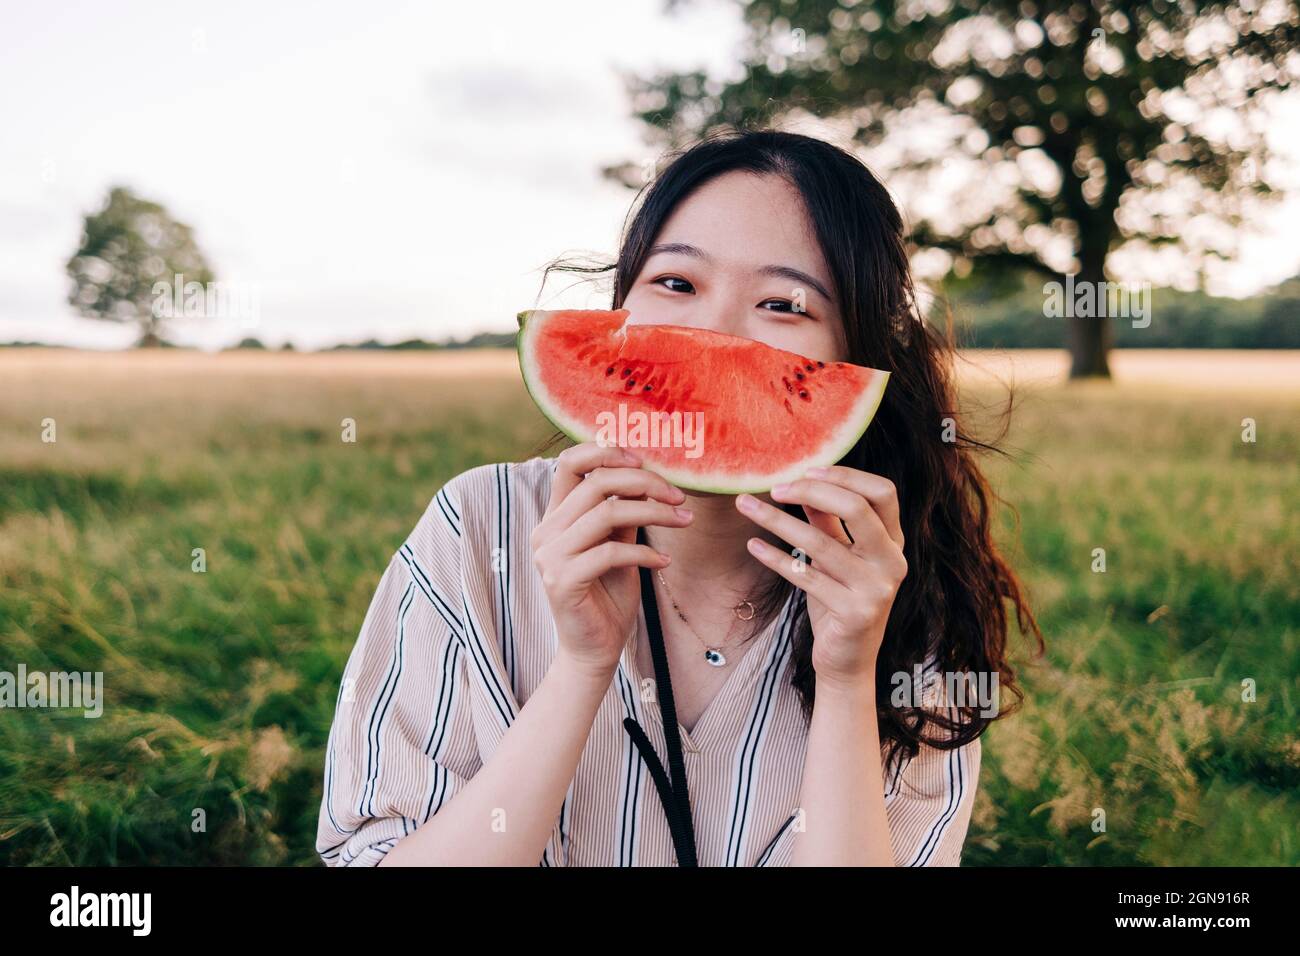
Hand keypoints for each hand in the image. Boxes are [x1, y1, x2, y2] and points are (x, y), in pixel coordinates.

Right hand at [531, 442, 691, 675]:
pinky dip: (645, 553)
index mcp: (555, 517)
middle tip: (679, 498)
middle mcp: (546, 531)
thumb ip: (623, 511)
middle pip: (597, 483)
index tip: (646, 462)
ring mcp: (549, 556)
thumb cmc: (608, 594)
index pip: (569, 463)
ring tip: (682, 522)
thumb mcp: (619, 544)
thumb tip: (646, 475)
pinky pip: (611, 552)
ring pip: (606, 513)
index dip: (607, 452)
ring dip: (653, 513)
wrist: (594, 649)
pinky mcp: (562, 581)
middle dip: (646, 483)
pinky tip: (664, 563)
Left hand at [735, 465, 906, 684]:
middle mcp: (892, 563)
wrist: (848, 661)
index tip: (806, 469)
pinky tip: (753, 546)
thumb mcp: (837, 556)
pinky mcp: (853, 613)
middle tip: (774, 488)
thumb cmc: (840, 600)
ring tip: (745, 507)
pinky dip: (775, 558)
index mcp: (893, 543)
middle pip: (857, 508)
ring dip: (776, 521)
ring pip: (820, 543)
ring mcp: (875, 589)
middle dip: (811, 490)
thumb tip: (803, 482)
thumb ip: (827, 522)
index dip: (845, 475)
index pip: (882, 492)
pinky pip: (804, 577)